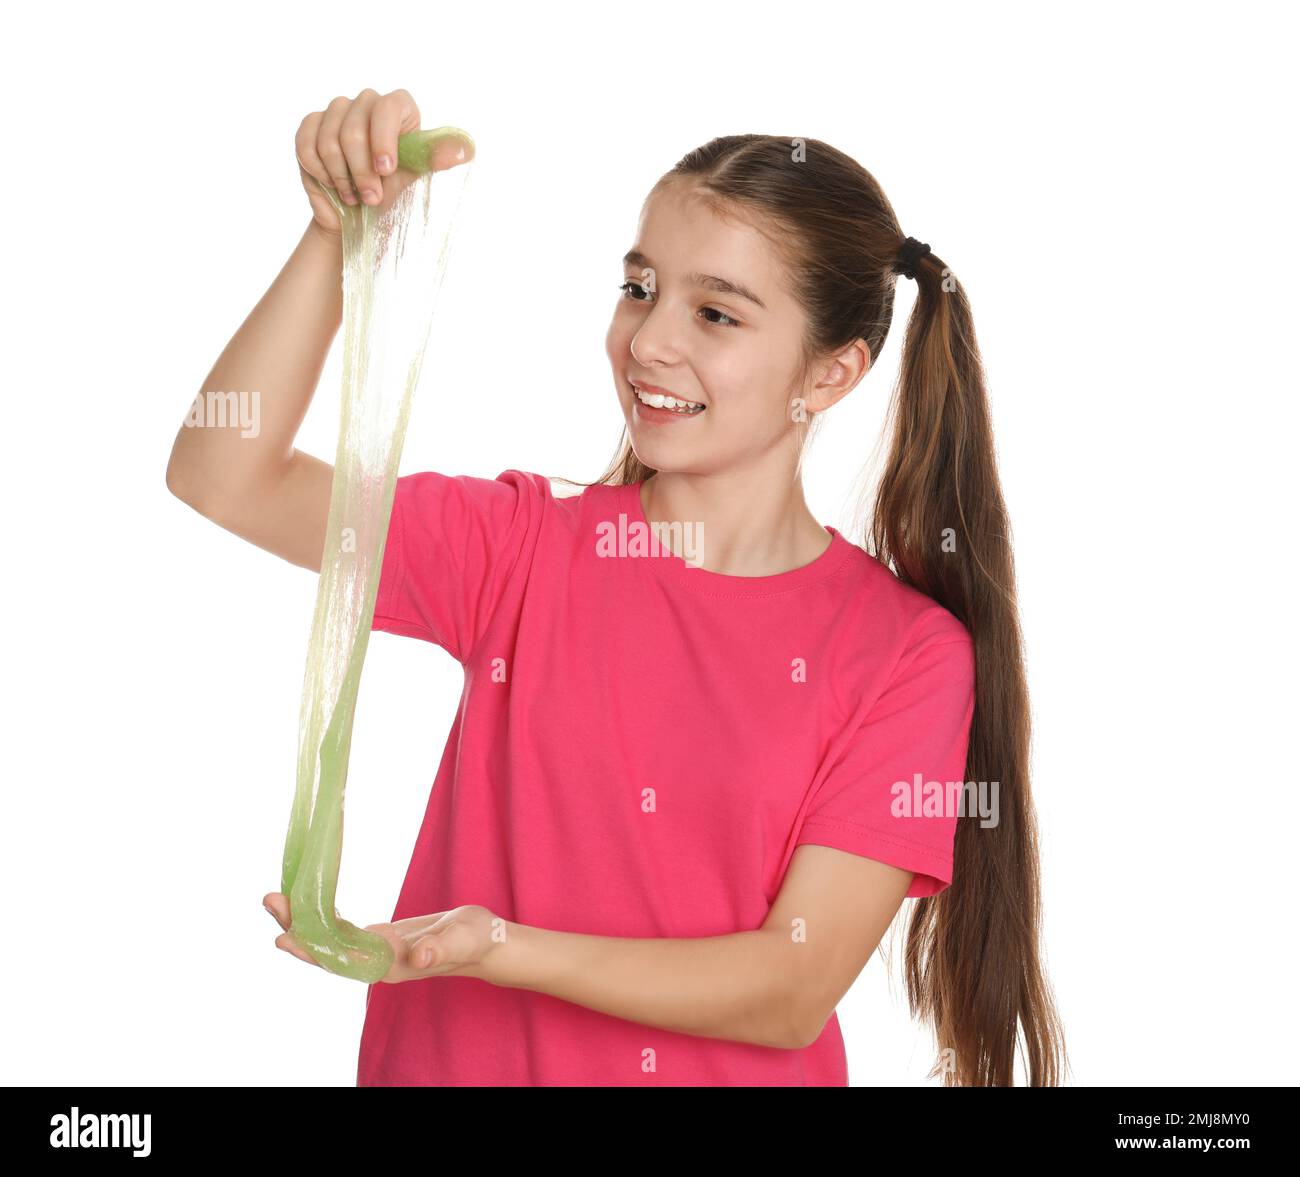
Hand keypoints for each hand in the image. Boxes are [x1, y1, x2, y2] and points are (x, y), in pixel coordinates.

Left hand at [262, 892, 503, 982]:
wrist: (485, 941)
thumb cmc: (475, 941)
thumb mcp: (460, 940)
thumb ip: (438, 949)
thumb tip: (417, 958)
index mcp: (389, 967)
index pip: (340, 960)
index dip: (310, 949)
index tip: (283, 936)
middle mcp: (374, 963)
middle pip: (327, 948)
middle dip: (297, 926)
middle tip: (271, 899)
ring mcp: (375, 951)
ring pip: (330, 938)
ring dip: (304, 920)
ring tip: (278, 897)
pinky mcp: (379, 938)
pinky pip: (343, 929)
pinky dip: (323, 916)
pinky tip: (308, 902)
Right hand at [294, 87, 473, 240]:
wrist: (357, 216)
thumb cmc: (390, 193)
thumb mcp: (414, 177)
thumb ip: (434, 158)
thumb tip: (466, 149)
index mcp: (397, 110)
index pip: (389, 105)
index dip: (384, 137)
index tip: (386, 169)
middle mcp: (366, 103)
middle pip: (354, 126)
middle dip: (362, 170)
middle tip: (372, 198)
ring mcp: (336, 113)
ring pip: (329, 137)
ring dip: (342, 175)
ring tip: (355, 197)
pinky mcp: (310, 127)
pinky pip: (306, 143)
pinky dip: (320, 171)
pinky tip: (333, 185)